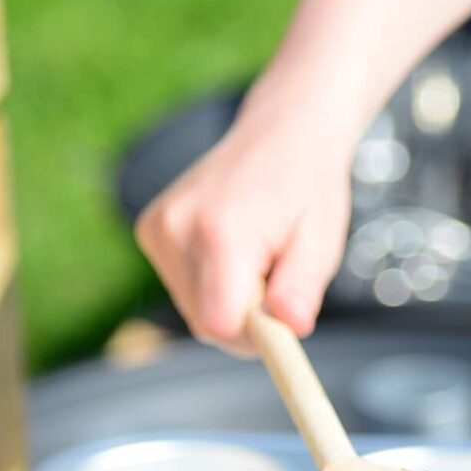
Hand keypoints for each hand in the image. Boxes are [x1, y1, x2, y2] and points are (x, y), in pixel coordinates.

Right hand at [135, 98, 351, 353]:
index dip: (256, 337)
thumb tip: (290, 327)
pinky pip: (183, 288)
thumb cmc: (307, 188)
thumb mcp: (320, 241)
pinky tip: (233, 249)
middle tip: (277, 275)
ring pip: (194, 310)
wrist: (282, 133)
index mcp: (220, 231)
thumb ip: (301, 288)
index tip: (282, 317)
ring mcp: (157, 227)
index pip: (220, 326)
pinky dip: (212, 284)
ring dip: (231, 301)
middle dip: (248, 319)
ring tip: (257, 256)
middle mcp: (176, 228)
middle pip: (206, 323)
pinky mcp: (150, 230)